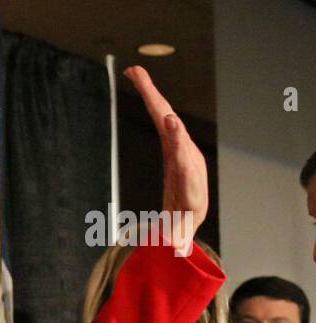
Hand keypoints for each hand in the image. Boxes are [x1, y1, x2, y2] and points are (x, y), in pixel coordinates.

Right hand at [123, 66, 206, 250]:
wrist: (189, 214)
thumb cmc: (182, 226)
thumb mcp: (181, 233)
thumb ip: (178, 239)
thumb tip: (177, 249)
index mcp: (189, 179)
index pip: (184, 158)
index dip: (177, 142)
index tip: (171, 123)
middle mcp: (187, 157)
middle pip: (172, 126)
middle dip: (157, 103)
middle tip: (140, 79)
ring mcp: (179, 146)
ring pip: (164, 114)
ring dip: (150, 92)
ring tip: (134, 73)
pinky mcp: (169, 141)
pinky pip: (159, 116)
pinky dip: (148, 98)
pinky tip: (138, 83)